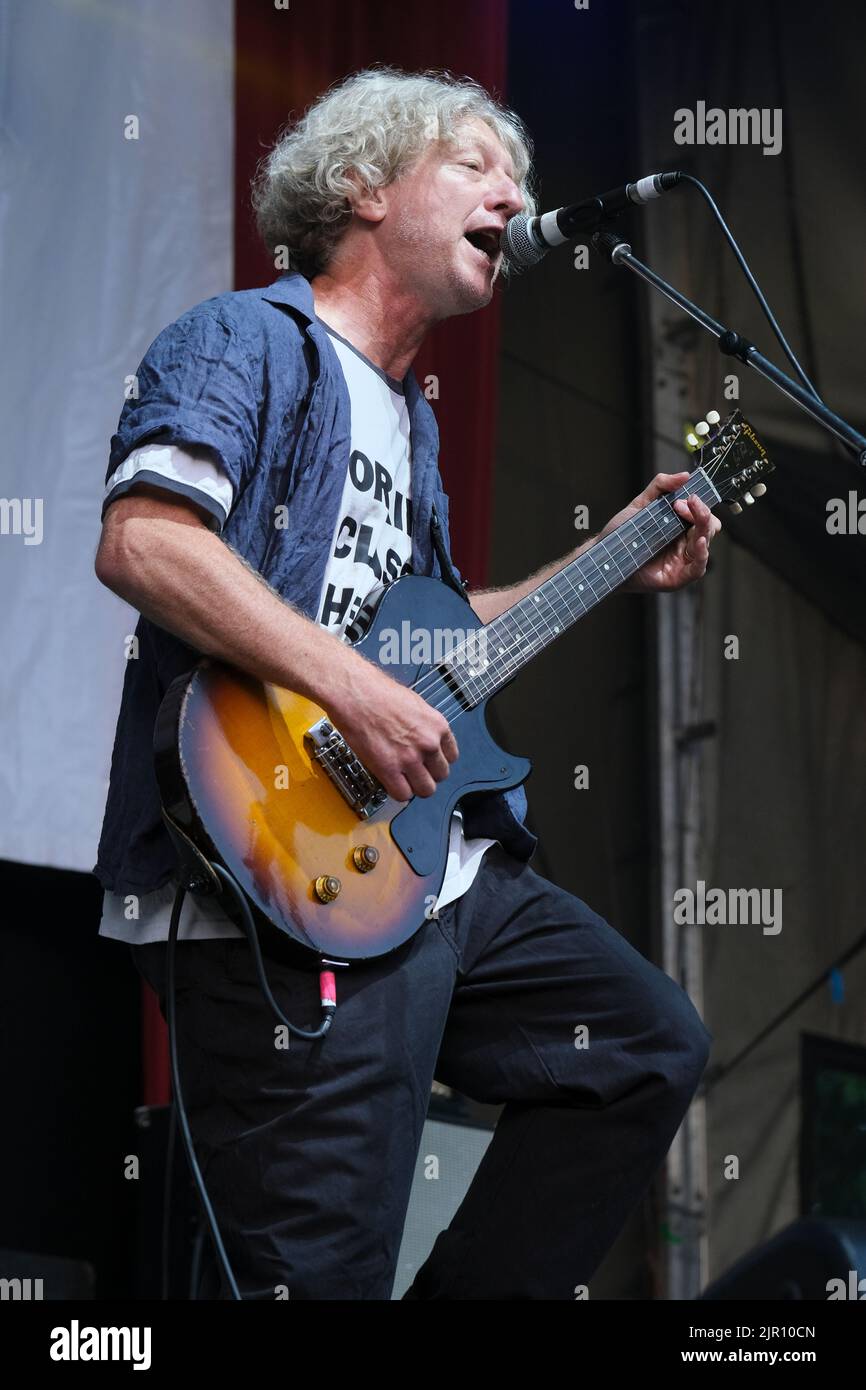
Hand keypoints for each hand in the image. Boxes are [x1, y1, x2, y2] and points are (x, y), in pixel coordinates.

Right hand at [327, 653, 458, 801]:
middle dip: (428, 775)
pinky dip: (398, 792)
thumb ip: (423, 725)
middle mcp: (428, 743)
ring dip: (415, 787)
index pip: (451, 756)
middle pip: (441, 775)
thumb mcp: (413, 704)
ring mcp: (410, 758)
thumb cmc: (377, 691)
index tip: (430, 763)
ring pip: (425, 790)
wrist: (355, 693)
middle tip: (415, 771)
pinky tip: (391, 782)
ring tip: (404, 779)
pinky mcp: (389, 768)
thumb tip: (422, 737)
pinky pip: (403, 794)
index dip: (438, 761)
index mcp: (437, 725)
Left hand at [600, 471, 721, 593]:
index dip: (698, 505)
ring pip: (705, 544)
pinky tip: (699, 543)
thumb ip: (660, 486)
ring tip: (696, 519)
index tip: (684, 499)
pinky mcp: (678, 577)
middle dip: (702, 514)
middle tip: (684, 505)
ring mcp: (682, 560)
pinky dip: (702, 554)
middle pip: (709, 527)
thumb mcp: (641, 504)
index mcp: (680, 526)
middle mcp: (684, 543)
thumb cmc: (622, 534)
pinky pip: (698, 568)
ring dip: (704, 529)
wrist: (605, 557)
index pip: (702, 514)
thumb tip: (684, 475)